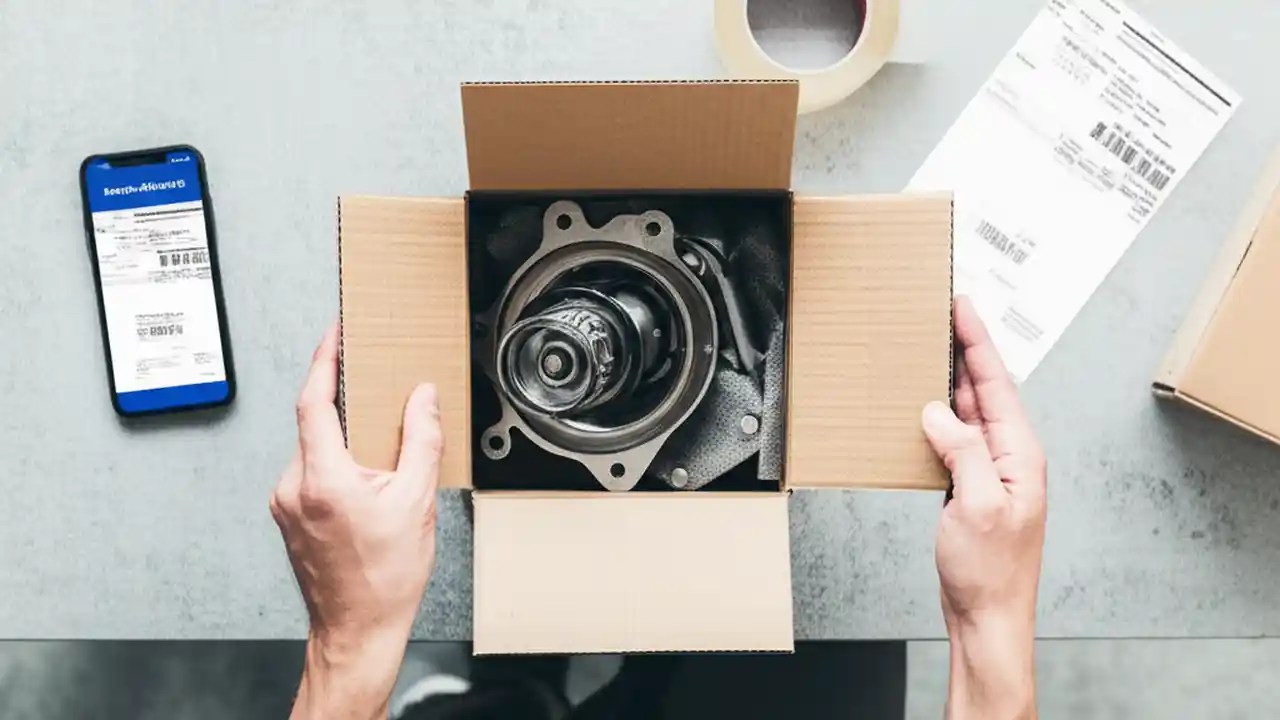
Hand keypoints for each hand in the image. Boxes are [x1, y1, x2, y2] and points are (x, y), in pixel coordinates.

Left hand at [271, 323, 443, 719]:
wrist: (356, 631)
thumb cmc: (384, 579)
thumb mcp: (417, 503)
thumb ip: (421, 441)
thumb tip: (422, 398)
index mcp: (323, 479)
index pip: (314, 402)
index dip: (324, 361)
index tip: (335, 333)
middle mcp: (294, 487)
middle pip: (315, 421)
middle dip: (345, 400)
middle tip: (373, 380)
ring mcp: (286, 503)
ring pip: (314, 447)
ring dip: (344, 435)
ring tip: (381, 445)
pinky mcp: (288, 515)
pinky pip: (310, 469)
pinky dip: (336, 460)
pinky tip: (366, 475)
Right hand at [922, 296, 1045, 719]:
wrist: (989, 616)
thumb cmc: (989, 571)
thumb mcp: (977, 506)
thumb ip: (963, 452)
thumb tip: (937, 412)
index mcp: (1020, 454)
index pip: (996, 384)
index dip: (977, 342)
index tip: (961, 306)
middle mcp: (1009, 457)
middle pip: (985, 390)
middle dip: (966, 348)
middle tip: (943, 312)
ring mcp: (991, 472)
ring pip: (969, 411)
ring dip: (951, 378)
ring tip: (932, 346)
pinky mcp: (971, 487)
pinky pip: (956, 437)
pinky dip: (939, 414)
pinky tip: (924, 405)